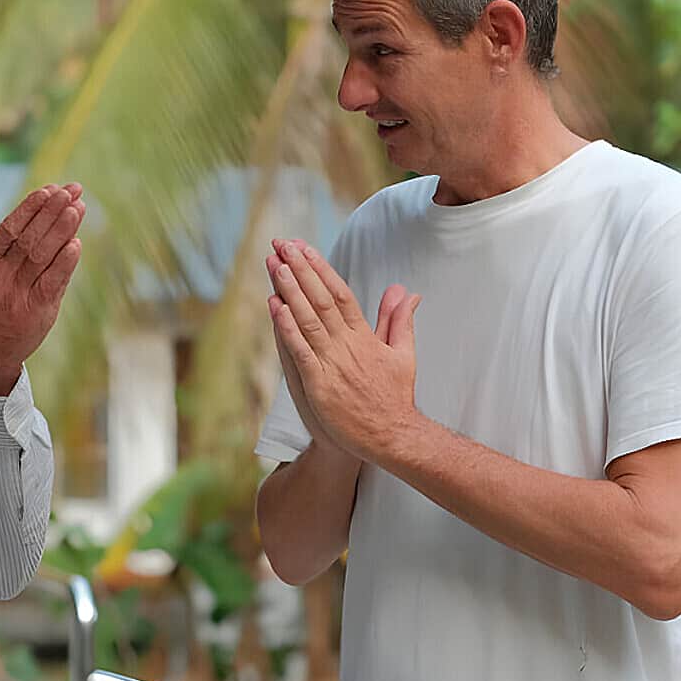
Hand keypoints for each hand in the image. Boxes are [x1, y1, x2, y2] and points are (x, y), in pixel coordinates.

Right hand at [0, 183, 84, 386]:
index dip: (30, 208)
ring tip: (78, 207)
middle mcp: (1, 277)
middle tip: (73, 190)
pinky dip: (65, 265)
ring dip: (63, 230)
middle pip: (32, 237)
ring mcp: (18, 296)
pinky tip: (77, 245)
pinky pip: (52, 285)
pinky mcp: (34, 315)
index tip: (48, 190)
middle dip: (53, 211)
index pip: (10, 228)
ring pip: (44, 257)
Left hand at [267, 240, 419, 463]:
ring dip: (290, 290)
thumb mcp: (403, 354)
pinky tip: (274, 307)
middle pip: (321, 300)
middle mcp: (348, 346)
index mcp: (365, 337)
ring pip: (308, 320)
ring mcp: (333, 364)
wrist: (392, 436)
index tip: (305, 249)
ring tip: (274, 264)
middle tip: (282, 244)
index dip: (322, 269)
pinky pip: (300, 351)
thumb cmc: (395, 397)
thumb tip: (406, 291)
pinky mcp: (320, 385)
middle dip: (301, 270)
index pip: (341, 294)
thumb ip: (399, 320)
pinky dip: (287, 328)